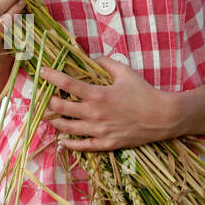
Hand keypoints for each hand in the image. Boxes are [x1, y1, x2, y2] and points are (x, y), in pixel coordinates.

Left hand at [39, 57, 178, 150]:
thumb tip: (93, 58)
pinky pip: (82, 146)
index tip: (41, 71)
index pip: (67, 84)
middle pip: (61, 108)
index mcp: (98, 94)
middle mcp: (94, 114)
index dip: (51, 76)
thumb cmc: (145, 92)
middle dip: (49, 102)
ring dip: (55, 121)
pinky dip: (69, 144)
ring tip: (51, 116)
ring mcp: (99, 131)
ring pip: (67, 128)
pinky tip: (62, 141)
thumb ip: (106, 63)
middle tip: (45, 98)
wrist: (163, 117)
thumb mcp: (126, 72)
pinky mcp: (106, 144)